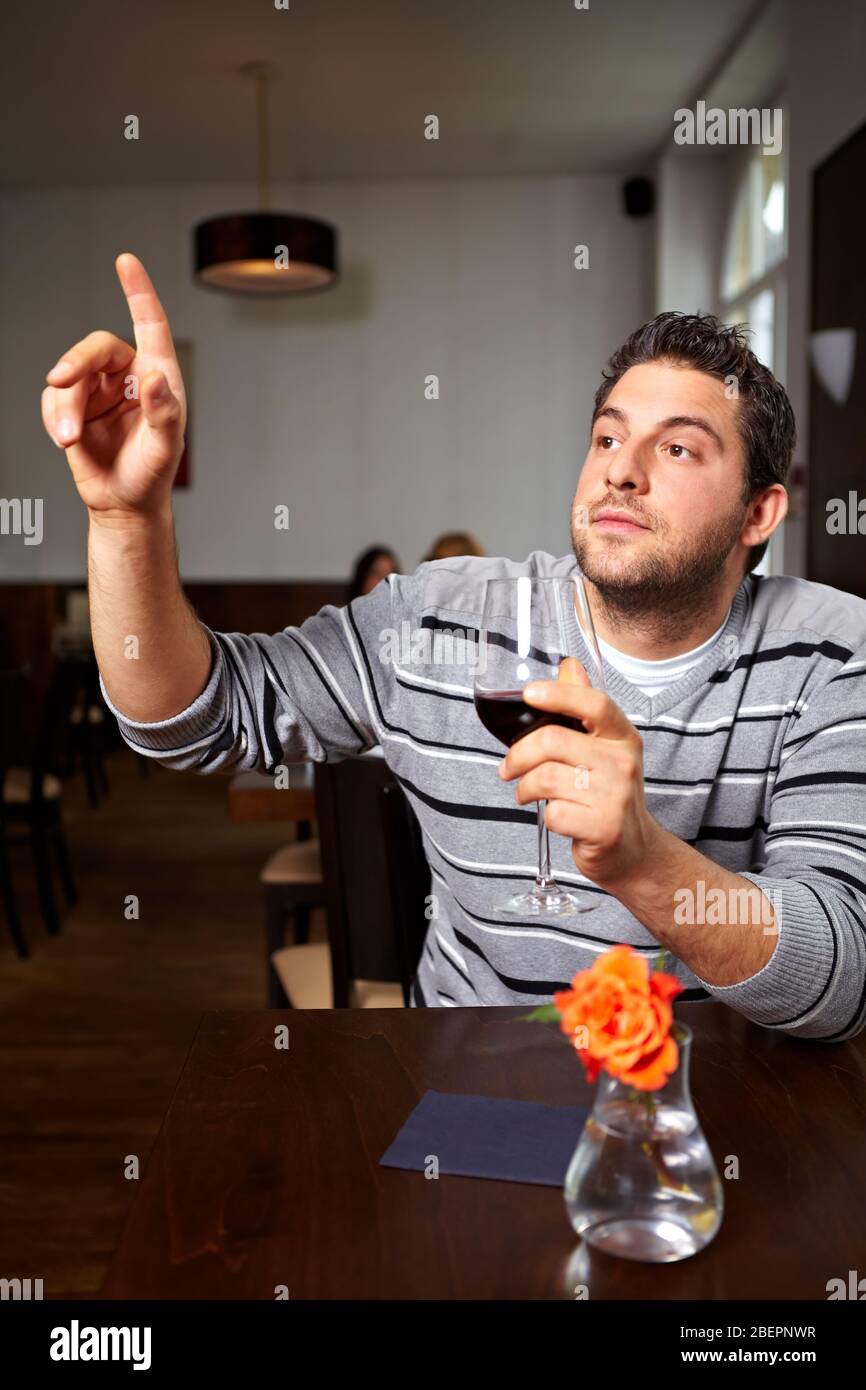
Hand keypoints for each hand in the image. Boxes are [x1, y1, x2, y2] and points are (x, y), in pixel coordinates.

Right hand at [40, 253, 186, 519]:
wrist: (124, 504)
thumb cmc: (153, 474)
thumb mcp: (166, 447)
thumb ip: (165, 413)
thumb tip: (157, 380)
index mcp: (158, 376)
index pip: (150, 325)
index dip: (138, 292)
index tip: (126, 261)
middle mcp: (128, 376)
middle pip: (96, 348)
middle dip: (76, 362)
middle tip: (61, 381)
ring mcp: (99, 390)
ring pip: (70, 374)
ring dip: (64, 405)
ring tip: (69, 439)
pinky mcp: (75, 406)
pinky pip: (54, 398)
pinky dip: (55, 417)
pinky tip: (65, 441)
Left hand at [498, 657, 661, 889]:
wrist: (634, 851)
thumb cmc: (610, 795)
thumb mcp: (604, 749)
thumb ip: (584, 709)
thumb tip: (569, 665)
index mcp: (622, 737)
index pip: (594, 704)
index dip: (560, 694)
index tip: (530, 693)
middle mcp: (623, 763)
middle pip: (553, 741)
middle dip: (518, 755)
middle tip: (508, 768)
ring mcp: (615, 797)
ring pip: (546, 778)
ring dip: (524, 788)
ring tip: (525, 793)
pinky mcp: (603, 828)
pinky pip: (554, 813)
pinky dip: (544, 815)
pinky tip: (551, 815)